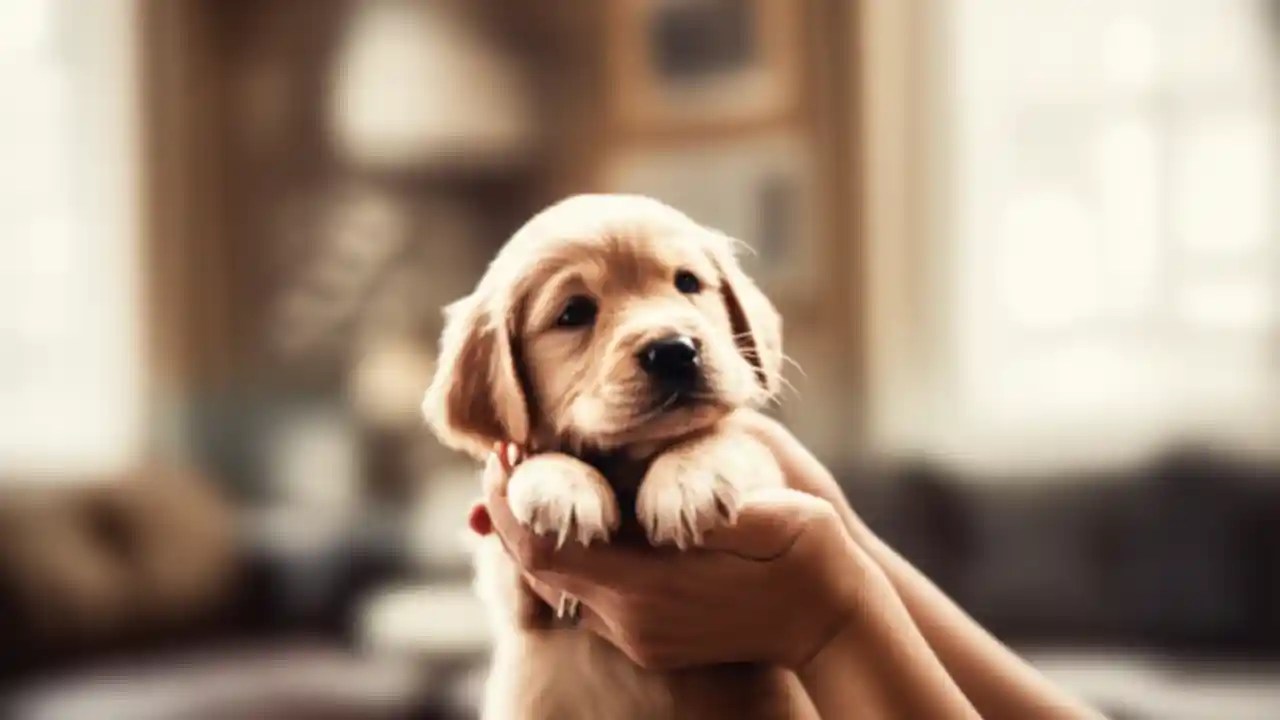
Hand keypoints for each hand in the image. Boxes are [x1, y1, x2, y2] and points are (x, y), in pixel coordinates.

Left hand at [479, 442, 877, 671]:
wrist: (834, 621)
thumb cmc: (804, 552)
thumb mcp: (758, 512)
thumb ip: (697, 502)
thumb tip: (644, 483)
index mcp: (646, 587)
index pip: (540, 549)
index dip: (508, 501)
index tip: (506, 452)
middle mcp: (630, 621)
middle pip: (538, 570)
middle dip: (514, 513)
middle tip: (511, 457)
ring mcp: (640, 638)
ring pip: (560, 587)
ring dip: (543, 535)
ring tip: (541, 477)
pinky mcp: (651, 642)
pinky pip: (590, 600)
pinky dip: (575, 558)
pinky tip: (589, 518)